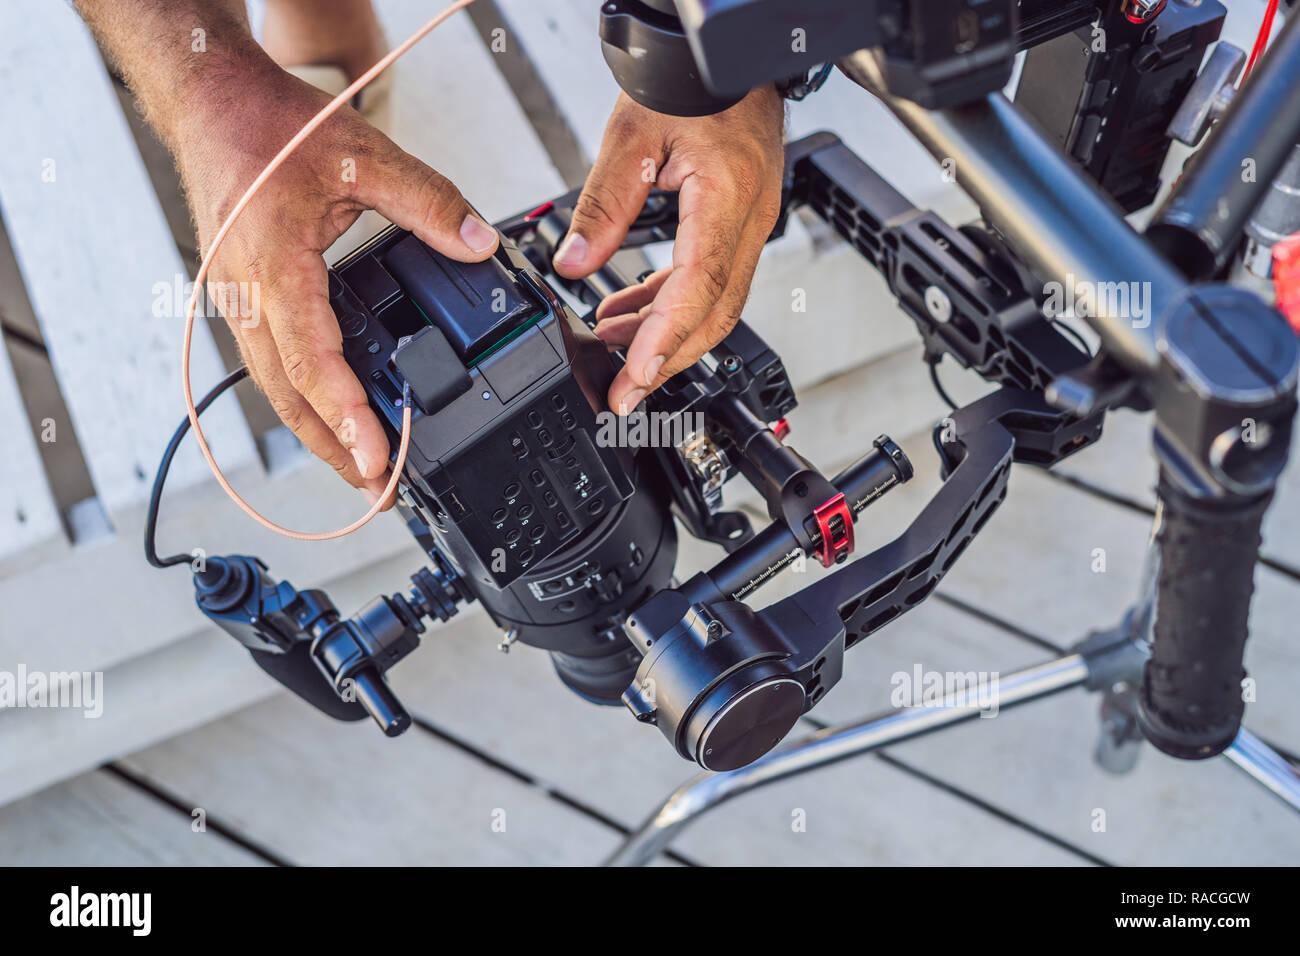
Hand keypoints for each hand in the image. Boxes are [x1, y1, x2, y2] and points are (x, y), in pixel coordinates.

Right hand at [177, 60, 498, 504]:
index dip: (344, 415)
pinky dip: (304, 399)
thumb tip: (478, 244)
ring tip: (363, 470)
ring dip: (318, 433)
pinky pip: (272, 363)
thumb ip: (428, 201)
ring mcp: (242, 300)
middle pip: (288, 396)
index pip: (310, 360)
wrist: (211, 106)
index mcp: (273, 266)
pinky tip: (333, 416)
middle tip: (381, 490)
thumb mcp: (362, 156)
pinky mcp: (246, 298)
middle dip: (334, 450)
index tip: (375, 458)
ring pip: (276, 388)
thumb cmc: (270, 128)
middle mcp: (249, 294)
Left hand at [553, 86, 785, 412]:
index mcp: (727, 198)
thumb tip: (575, 265)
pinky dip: (668, 305)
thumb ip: (603, 206)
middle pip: (715, 314)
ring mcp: (749, 226)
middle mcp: (749, 221)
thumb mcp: (632, 136)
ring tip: (611, 350)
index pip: (699, 288)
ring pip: (713, 305)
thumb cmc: (689, 81)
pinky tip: (629, 313)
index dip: (666, 340)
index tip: (635, 377)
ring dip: (664, 336)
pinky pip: (708, 281)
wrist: (726, 58)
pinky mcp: (737, 225)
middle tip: (624, 394)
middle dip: (667, 360)